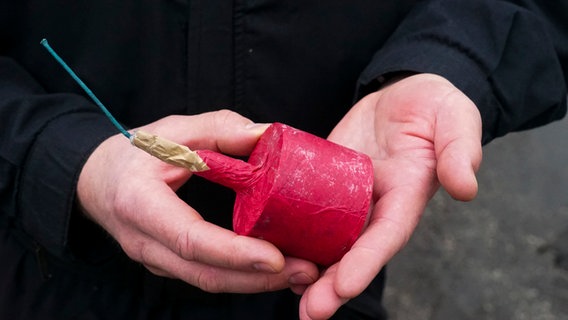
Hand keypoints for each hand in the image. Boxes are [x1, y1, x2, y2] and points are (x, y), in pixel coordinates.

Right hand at [77, 110, 318, 293]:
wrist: (96, 181)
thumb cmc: (132, 153)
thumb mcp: (171, 131)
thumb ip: (218, 129)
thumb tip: (267, 135)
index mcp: (140, 204)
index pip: (189, 239)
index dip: (233, 252)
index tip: (275, 257)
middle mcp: (145, 242)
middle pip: (205, 274)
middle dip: (258, 279)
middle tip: (306, 271)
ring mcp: (155, 259)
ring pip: (209, 281)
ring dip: (256, 282)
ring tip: (300, 273)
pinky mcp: (168, 264)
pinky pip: (207, 276)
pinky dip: (242, 277)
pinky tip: (275, 268)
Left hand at [299, 74, 482, 318]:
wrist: (402, 96)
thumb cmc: (434, 107)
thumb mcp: (455, 118)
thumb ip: (460, 149)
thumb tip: (465, 188)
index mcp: (407, 195)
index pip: (387, 234)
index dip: (367, 261)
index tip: (345, 286)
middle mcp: (376, 205)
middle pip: (355, 250)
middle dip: (334, 284)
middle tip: (310, 312)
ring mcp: (348, 196)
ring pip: (328, 238)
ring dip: (311, 268)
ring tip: (289, 295)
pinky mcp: (324, 180)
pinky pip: (306, 208)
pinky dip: (292, 231)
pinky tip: (270, 248)